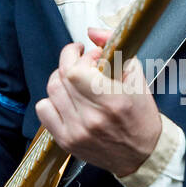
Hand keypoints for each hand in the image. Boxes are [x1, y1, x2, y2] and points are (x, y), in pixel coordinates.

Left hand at [35, 26, 161, 175]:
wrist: (142, 154)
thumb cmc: (141, 116)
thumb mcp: (137, 77)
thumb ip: (116, 48)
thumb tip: (92, 32)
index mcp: (113, 101)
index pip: (75, 71)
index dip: (78, 57)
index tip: (89, 55)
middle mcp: (92, 118)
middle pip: (61, 78)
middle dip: (70, 62)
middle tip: (82, 63)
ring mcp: (77, 131)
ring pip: (51, 91)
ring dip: (61, 79)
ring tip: (75, 80)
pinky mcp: (66, 141)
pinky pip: (43, 111)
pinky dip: (51, 99)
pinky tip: (66, 99)